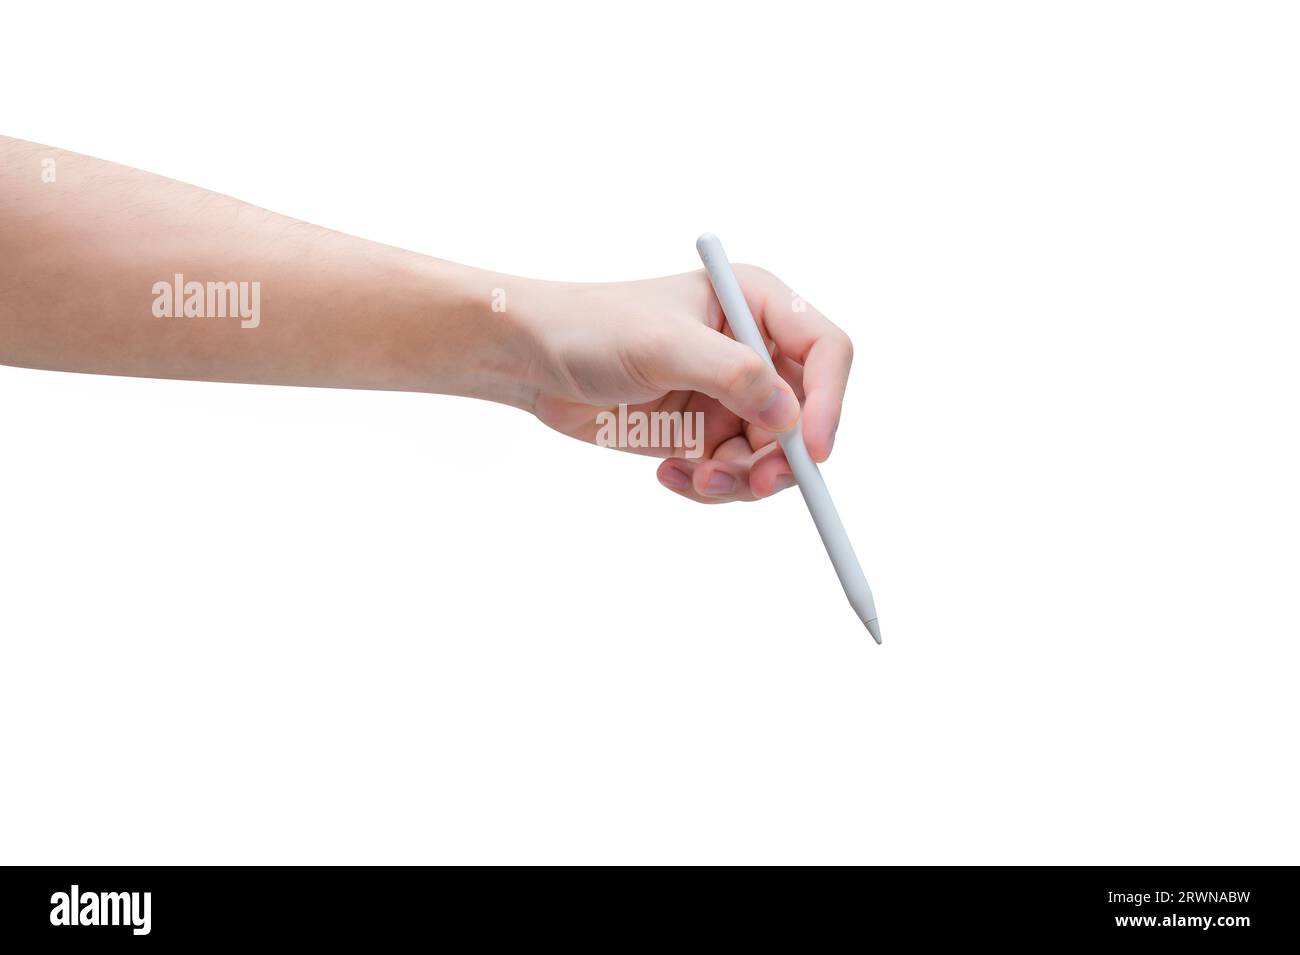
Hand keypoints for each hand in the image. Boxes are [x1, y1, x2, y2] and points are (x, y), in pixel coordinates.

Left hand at [517, 267, 853, 503]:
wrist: (534, 360)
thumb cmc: (593, 327)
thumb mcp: (663, 344)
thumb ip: (732, 375)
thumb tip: (790, 417)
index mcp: (755, 306)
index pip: (826, 351)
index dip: (830, 401)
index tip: (812, 449)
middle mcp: (753, 351)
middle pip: (807, 415)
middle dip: (784, 456)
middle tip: (751, 483)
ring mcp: (732, 397)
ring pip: (773, 456)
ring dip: (742, 480)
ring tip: (695, 478)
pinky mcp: (706, 434)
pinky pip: (734, 476)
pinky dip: (710, 487)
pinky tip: (670, 475)